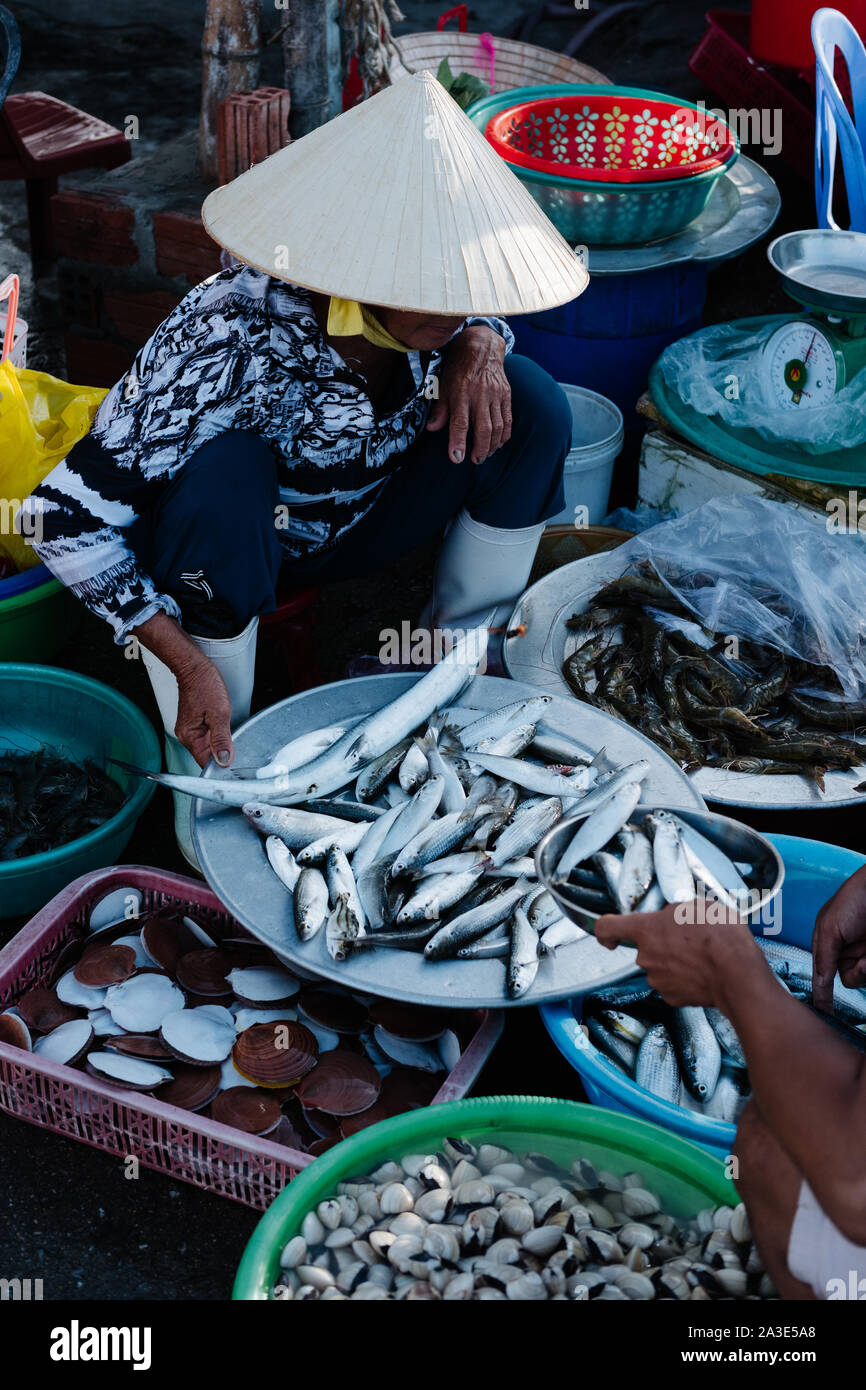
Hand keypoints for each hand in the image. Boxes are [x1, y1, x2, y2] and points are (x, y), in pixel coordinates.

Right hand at [174, 652, 233, 769]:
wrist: (194, 666)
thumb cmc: (204, 684)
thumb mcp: (219, 713)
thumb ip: (221, 739)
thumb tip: (224, 760)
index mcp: (190, 736)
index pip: (205, 763)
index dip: (220, 766)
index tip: (235, 767)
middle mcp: (187, 735)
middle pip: (207, 756)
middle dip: (222, 755)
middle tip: (237, 748)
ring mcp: (190, 729)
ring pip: (208, 746)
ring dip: (220, 744)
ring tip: (231, 735)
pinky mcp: (194, 723)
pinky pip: (207, 736)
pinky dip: (217, 736)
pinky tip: (224, 728)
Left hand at [426, 324, 510, 463]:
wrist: (481, 347)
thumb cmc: (459, 368)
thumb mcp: (443, 385)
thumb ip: (440, 408)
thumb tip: (432, 428)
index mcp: (462, 392)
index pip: (460, 422)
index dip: (458, 441)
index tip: (457, 457)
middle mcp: (480, 394)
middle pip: (484, 428)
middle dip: (480, 448)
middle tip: (475, 460)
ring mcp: (496, 394)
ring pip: (498, 426)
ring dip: (493, 445)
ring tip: (485, 455)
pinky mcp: (506, 394)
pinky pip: (508, 418)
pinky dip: (504, 434)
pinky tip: (498, 443)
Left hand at [594, 902, 759, 1008]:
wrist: (737, 973)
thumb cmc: (720, 936)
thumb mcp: (699, 906)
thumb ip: (677, 912)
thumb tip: (675, 917)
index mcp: (647, 929)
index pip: (608, 928)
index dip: (606, 931)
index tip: (610, 938)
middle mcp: (646, 956)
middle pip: (646, 948)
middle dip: (663, 945)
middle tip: (689, 940)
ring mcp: (657, 979)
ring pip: (661, 967)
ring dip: (675, 963)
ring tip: (702, 957)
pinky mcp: (672, 998)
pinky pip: (673, 985)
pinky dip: (685, 980)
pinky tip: (703, 973)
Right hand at [812, 864, 865, 1010]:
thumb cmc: (853, 899)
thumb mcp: (829, 927)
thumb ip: (822, 956)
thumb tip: (819, 982)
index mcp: (828, 941)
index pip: (823, 973)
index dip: (822, 994)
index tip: (822, 1012)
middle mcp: (847, 949)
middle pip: (848, 977)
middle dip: (857, 971)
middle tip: (862, 958)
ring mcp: (864, 952)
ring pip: (862, 976)